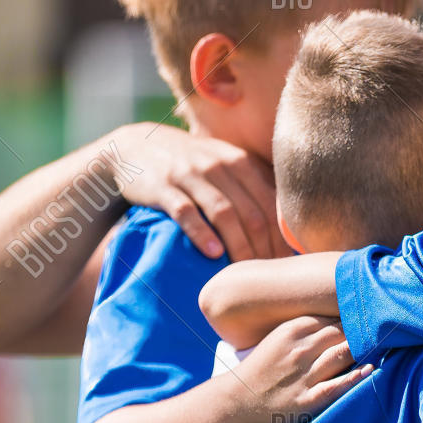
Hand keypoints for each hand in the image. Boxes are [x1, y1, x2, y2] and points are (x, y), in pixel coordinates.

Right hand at [114, 123, 287, 260]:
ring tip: (245, 273)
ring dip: (238, 246)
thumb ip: (253, 186)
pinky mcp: (163, 186)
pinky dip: (201, 234)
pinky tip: (213, 254)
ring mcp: (190, 175)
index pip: (271, 204)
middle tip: (267, 276)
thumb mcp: (224, 164)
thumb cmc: (190, 164)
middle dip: (263, 248)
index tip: (284, 264)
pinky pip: (186, 212)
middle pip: (251, 212)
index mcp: (240, 162)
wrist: (136, 146)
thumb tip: (285, 226)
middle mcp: (219, 165)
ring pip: (224, 213)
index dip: (280, 237)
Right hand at [231, 316, 372, 422]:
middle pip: (342, 332)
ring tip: (383, 346)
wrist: (238, 400)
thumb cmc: (263, 367)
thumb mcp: (280, 337)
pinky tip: (370, 370)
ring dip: (364, 349)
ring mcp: (304, 374)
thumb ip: (307, 327)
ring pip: (343, 354)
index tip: (372, 315)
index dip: (355, 315)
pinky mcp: (308, 399)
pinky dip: (355, 377)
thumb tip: (342, 317)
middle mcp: (300, 349)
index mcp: (292, 329)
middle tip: (384, 329)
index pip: (333, 316)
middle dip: (364, 330)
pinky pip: (337, 385)